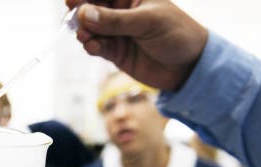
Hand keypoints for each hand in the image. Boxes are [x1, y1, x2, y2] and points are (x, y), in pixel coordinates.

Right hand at [67, 0, 207, 90]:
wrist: (189, 66)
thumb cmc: (176, 34)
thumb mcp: (147, 22)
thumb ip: (114, 20)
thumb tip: (84, 13)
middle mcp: (121, 10)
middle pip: (92, 6)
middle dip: (80, 10)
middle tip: (72, 16)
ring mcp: (117, 31)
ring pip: (91, 27)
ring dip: (83, 30)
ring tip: (84, 36)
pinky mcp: (115, 51)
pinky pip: (96, 46)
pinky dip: (91, 46)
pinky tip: (92, 46)